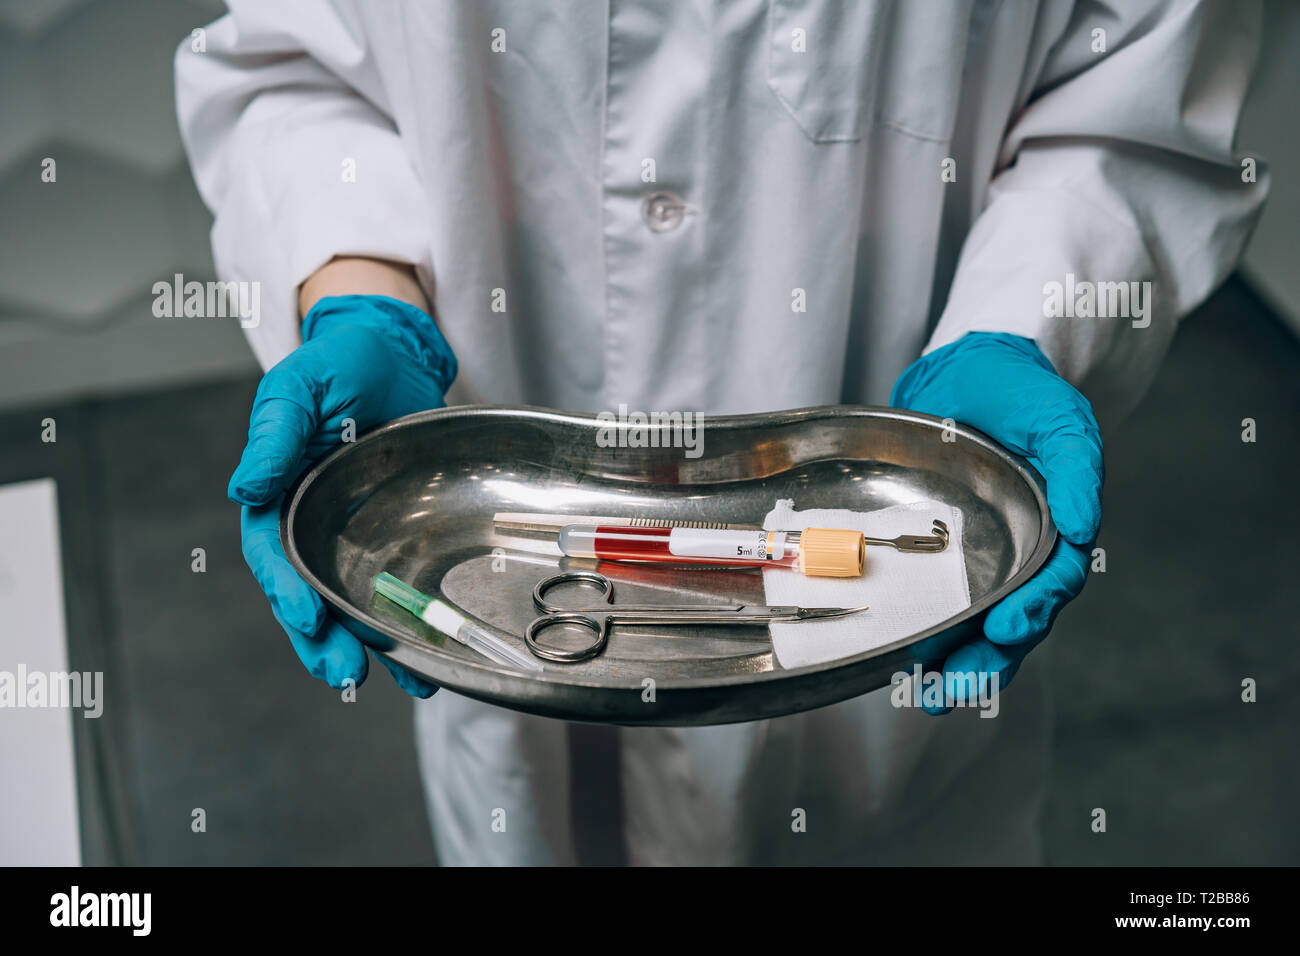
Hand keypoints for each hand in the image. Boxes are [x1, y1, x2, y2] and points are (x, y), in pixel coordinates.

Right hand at [230, 294, 456, 696]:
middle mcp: (314, 526)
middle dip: (323, 639)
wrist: (392, 353)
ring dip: (368, 645)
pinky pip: (400, 588)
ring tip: (392, 680)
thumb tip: (244, 487)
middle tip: (343, 671)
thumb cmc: (337, 364)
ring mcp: (356, 536)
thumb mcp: (300, 388)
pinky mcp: (397, 537)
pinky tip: (430, 659)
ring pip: (354, 603)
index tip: (305, 618)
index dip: (285, 589)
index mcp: (279, 496)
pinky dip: (411, 625)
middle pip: (310, 595)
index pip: (273, 554)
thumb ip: (275, 435)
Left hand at [890, 332, 1102, 713]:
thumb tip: (1083, 524)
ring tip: (932, 697)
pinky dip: (934, 639)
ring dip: (961, 665)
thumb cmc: (1019, 393)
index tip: (1008, 628)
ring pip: (981, 627)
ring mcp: (988, 558)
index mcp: (1059, 528)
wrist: (966, 373)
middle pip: (1018, 622)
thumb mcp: (1056, 416)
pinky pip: (944, 604)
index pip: (1053, 582)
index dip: (1034, 609)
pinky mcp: (948, 557)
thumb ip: (1076, 465)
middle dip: (990, 660)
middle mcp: (1027, 553)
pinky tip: (911, 668)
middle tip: (957, 688)